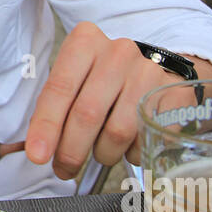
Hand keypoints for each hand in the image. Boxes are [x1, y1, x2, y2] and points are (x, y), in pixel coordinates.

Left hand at [23, 22, 209, 177]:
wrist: (154, 71)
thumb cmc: (103, 81)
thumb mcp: (74, 81)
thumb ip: (53, 109)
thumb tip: (37, 149)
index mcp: (85, 42)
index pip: (60, 88)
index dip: (46, 126)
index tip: (38, 155)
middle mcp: (118, 52)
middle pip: (87, 113)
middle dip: (70, 151)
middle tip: (63, 169)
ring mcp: (149, 72)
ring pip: (117, 131)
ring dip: (103, 154)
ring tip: (99, 152)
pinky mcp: (174, 94)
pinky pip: (147, 139)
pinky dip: (133, 153)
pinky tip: (127, 146)